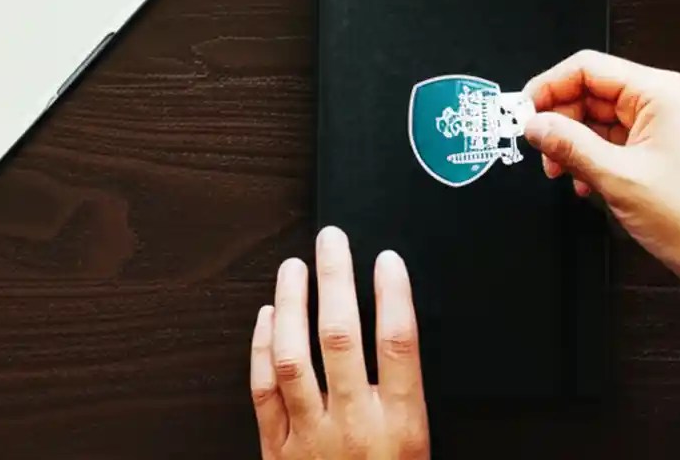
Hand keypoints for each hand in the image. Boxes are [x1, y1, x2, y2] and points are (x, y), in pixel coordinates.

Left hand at [251, 227, 429, 459]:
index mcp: (400, 426)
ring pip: (293, 356)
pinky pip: (263, 391)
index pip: (398, 345)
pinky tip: (267, 316)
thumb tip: (399, 330)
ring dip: (291, 304)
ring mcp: (310, 437)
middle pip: (341, 338)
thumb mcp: (418, 447)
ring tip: (294, 267)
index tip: (388, 260)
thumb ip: (405, 395)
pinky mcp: (277, 450)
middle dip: (336, 281)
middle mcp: (353, 426)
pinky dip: (261, 348)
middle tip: (333, 241)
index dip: (393, 296)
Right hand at [522, 51, 679, 327]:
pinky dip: (594, 159)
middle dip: (561, 121)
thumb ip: (569, 145)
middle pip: (593, 92)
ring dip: (575, 145)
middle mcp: (666, 100)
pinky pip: (616, 141)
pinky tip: (585, 184)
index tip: (523, 114)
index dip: (549, 88)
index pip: (588, 68)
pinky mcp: (664, 148)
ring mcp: (666, 124)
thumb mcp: (617, 178)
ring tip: (562, 173)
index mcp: (661, 92)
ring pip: (601, 120)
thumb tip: (534, 124)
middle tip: (540, 152)